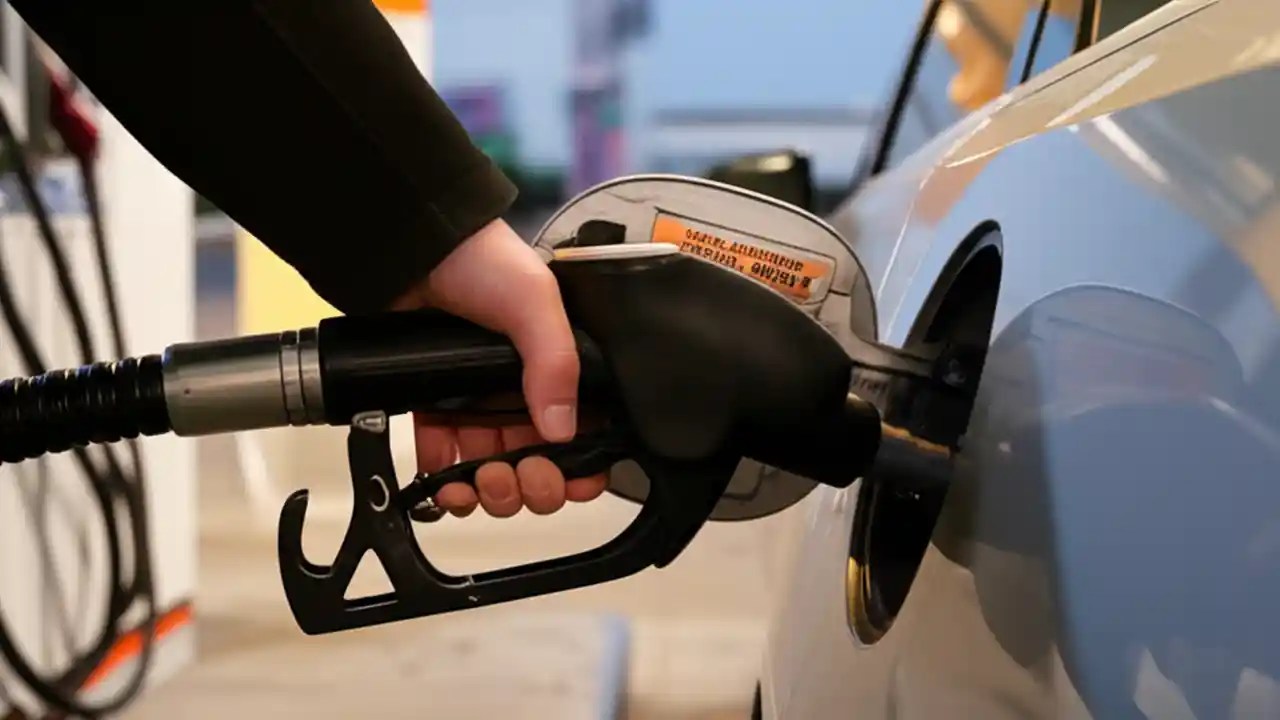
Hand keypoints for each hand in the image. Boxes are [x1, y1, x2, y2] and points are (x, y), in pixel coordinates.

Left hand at [391, 219, 607, 517]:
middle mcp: (524, 393)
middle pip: (540, 466)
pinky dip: (446, 479)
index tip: (568, 481)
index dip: (581, 470)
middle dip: (531, 486)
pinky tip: (444, 481)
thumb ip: (556, 362)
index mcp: (559, 371)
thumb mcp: (535, 302)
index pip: (585, 437)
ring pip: (494, 472)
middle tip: (516, 477)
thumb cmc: (481, 261)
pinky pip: (445, 458)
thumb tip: (563, 431)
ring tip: (476, 482)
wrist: (412, 245)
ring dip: (489, 491)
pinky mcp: (435, 406)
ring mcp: (479, 403)